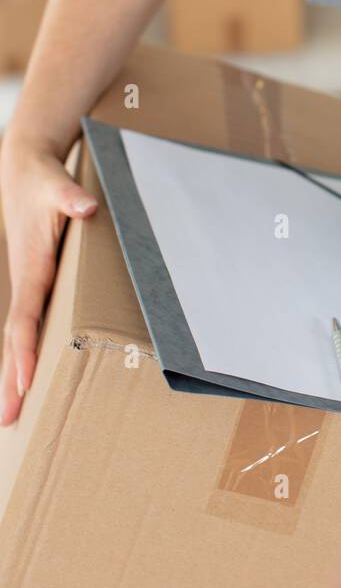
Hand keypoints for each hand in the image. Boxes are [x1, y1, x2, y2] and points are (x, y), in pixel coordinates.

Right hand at [0, 136, 97, 425]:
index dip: (26, 349)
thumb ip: (70, 196)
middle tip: (8, 418)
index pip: (25, 317)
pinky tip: (29, 374)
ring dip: (16, 373)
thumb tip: (85, 207)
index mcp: (32, 266)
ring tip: (13, 413)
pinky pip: (30, 324)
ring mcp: (31, 284)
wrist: (24, 168)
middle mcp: (28, 281)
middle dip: (12, 378)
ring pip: (21, 336)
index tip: (26, 381)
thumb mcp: (56, 184)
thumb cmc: (42, 179)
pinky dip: (26, 352)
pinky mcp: (37, 282)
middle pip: (16, 339)